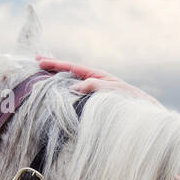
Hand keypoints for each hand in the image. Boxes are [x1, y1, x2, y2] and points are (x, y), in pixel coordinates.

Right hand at [36, 56, 159, 104]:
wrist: (145, 118)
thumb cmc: (132, 102)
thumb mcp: (114, 90)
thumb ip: (95, 86)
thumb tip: (74, 86)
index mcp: (97, 76)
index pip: (73, 67)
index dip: (56, 64)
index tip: (39, 61)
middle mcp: (93, 85)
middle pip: (68, 74)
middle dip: (52, 69)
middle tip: (34, 64)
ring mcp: (91, 97)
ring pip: (69, 88)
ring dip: (55, 85)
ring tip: (38, 82)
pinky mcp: (91, 110)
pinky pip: (73, 102)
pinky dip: (63, 100)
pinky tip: (53, 103)